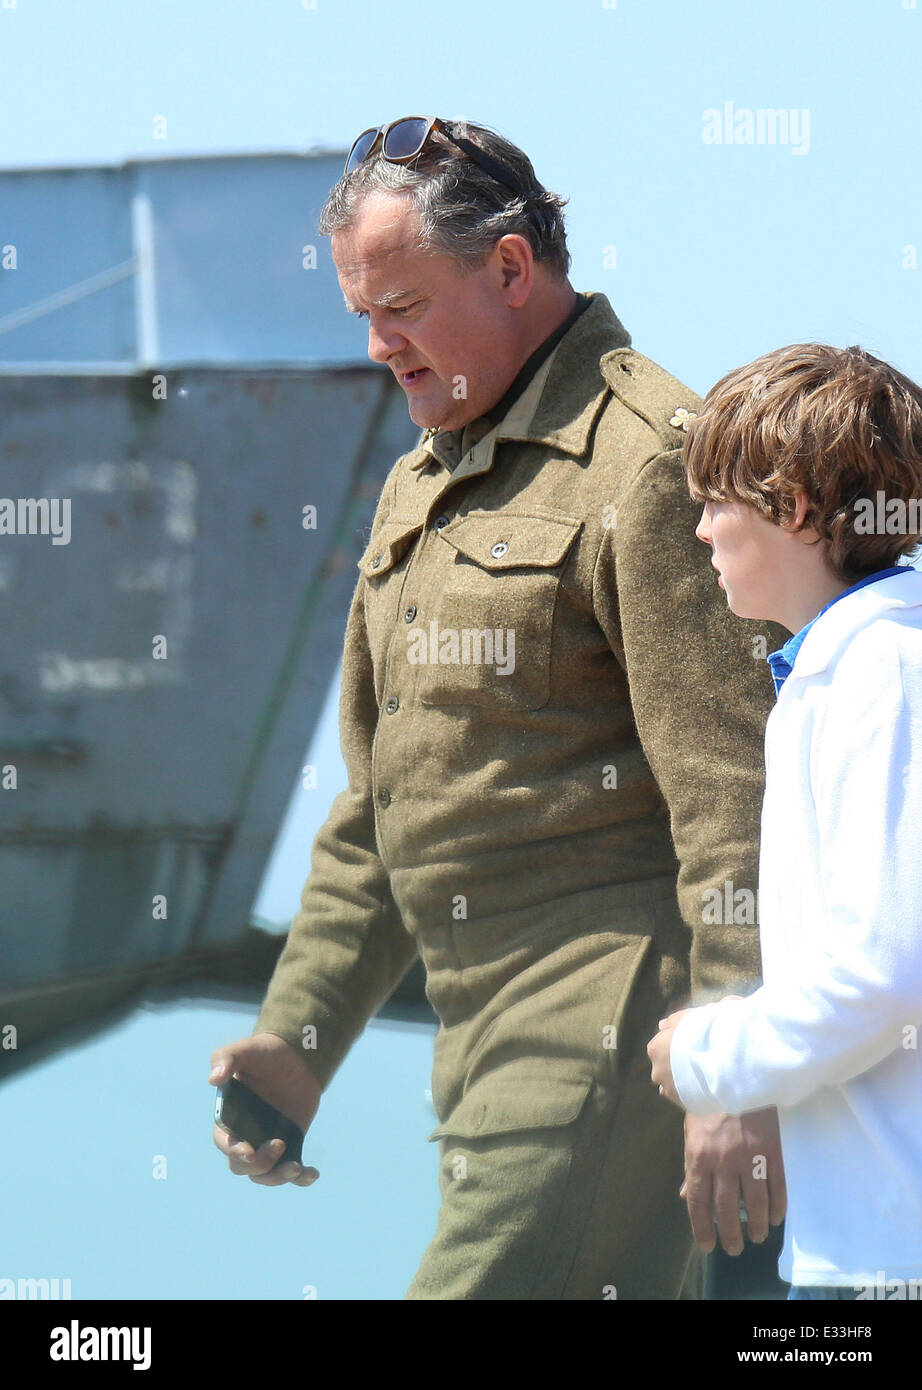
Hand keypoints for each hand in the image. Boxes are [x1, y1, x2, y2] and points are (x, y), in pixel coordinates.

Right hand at [210, 1032, 322, 1187]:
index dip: (234, 1151)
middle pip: (244, 1166)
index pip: (225, 1143)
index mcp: (229, 1119)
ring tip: (296, 1168)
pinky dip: (300, 1178)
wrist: (296, 1056)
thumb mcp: (245, 1049)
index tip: (249, 1152)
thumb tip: (213, 1079)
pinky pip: (291, 1169)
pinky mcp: (290, 1144)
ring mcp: (267, 1142)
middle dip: (260, 1164)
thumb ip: (225, 1058)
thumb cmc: (264, 1052)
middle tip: (280, 1143)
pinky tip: (312, 1174)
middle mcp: (246, 1135)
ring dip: (278, 1177)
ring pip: (265, 1175)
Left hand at [648, 995, 744, 1106]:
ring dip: (684, 1078)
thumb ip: (672, 1021)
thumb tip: (661, 1025)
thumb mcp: (687, 1018)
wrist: (723, 1061)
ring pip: (674, 1083)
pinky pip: (685, 1096)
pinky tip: (705, 1084)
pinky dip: (692, 1091)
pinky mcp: (684, 1103)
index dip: (677, 1043)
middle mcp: (657, 1071)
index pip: (660, 1045)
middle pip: (665, 1065)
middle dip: (677, 1063)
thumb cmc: (703, 1034)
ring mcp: (669, 1090)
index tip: (691, 1042)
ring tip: (705, 1072)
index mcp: (655, 1049)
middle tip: (699, 1056)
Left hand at [682, 1107, 786, 1255]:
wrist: (735, 1073)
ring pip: (753, 1203)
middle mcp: (721, 1160)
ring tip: (756, 1237)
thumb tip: (684, 1195)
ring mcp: (748, 1156)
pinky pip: (776, 1186)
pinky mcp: (771, 1149)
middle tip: (734, 1248)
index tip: (708, 1245)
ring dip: (755, 1225)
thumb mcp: (691, 1130)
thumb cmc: (708, 1102)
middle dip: (729, 1233)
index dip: (702, 1227)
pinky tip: (774, 1218)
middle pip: (725, 1208)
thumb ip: (690, 1165)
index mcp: (697, 1155)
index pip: (697, 1201)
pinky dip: (777, 1206)